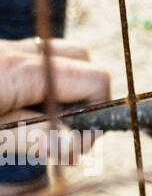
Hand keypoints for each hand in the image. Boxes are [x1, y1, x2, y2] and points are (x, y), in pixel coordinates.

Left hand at [0, 38, 107, 166]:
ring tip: (41, 120)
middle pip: (81, 59)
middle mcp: (15, 49)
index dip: (98, 114)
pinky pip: (34, 57)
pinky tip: (21, 106)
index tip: (79, 146)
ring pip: (58, 55)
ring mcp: (5, 46)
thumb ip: (34, 138)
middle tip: (63, 133)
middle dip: (84, 95)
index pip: (94, 80)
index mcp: (19, 71)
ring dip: (63, 86)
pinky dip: (41, 80)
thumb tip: (75, 148)